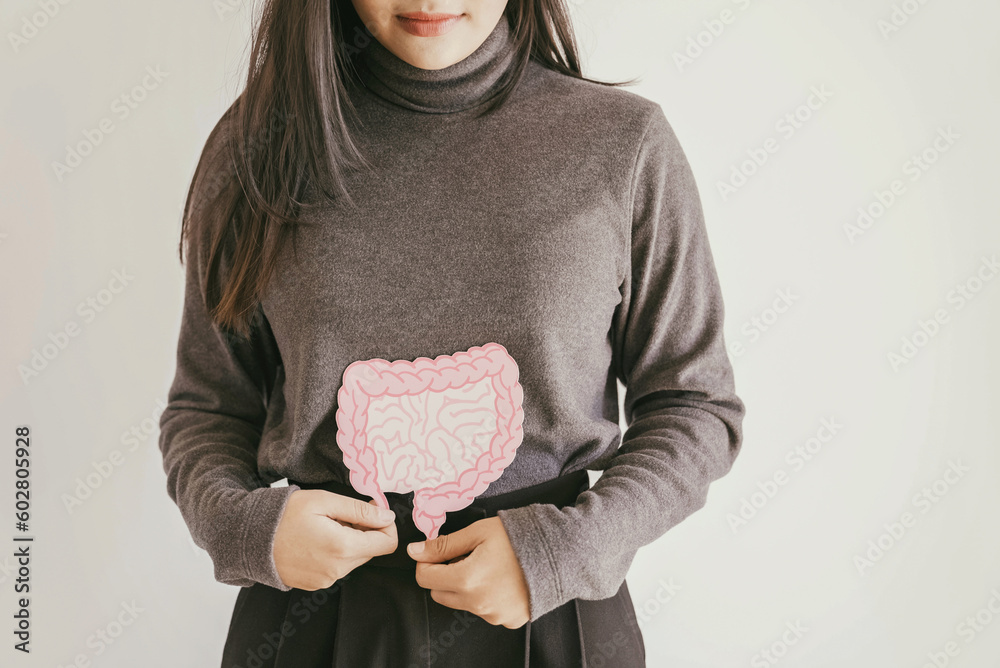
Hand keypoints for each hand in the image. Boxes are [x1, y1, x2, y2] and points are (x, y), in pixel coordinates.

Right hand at [273, 490, 397, 589]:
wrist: (249, 538)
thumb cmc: (285, 515)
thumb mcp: (324, 501)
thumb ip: (360, 509)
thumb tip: (387, 516)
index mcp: (343, 548)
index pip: (387, 543)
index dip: (386, 525)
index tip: (372, 510)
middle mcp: (338, 570)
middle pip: (371, 550)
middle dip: (365, 531)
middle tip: (343, 514)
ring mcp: (326, 580)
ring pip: (354, 559)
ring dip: (350, 541)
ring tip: (326, 525)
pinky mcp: (316, 584)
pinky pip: (338, 568)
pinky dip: (336, 553)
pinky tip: (317, 539)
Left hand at [407, 517, 529, 628]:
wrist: (559, 553)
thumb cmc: (519, 537)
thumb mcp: (477, 533)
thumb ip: (443, 545)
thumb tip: (415, 551)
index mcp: (467, 579)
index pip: (425, 578)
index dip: (425, 563)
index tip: (436, 553)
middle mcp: (477, 603)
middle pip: (440, 593)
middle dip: (444, 576)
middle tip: (464, 557)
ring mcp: (494, 615)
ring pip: (462, 603)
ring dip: (466, 587)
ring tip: (488, 566)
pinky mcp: (508, 620)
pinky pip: (485, 611)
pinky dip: (486, 597)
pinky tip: (501, 580)